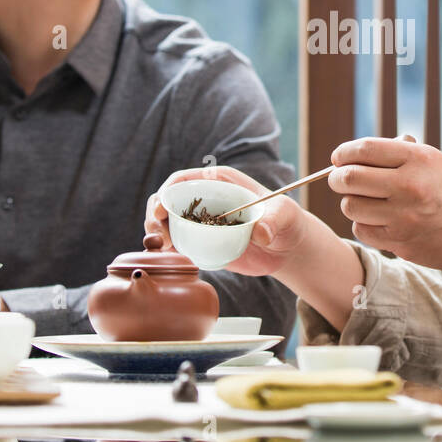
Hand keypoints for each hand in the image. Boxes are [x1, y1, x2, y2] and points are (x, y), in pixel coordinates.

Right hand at [145, 165, 313, 276]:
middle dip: (155, 215)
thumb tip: (260, 233)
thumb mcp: (283, 216)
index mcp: (219, 182)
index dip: (167, 192)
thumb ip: (272, 221)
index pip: (183, 180)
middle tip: (159, 236)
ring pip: (166, 224)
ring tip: (163, 249)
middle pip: (166, 201)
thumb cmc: (286, 221)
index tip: (162, 209)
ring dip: (157, 235)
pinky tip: (170, 261)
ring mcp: (200, 223)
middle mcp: (204, 200)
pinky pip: (177, 245)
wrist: (286, 247)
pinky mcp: (201, 243)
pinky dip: (168, 252)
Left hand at [329, 135, 441, 271]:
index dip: (342, 153)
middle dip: (337, 178)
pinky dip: (363, 225)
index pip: (363, 149)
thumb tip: (353, 154)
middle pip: (348, 178)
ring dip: (352, 203)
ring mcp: (403, 216)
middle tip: (340, 180)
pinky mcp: (400, 242)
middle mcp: (408, 185)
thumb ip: (398, 153)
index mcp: (417, 158)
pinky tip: (377, 221)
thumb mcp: (434, 160)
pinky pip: (361, 230)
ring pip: (350, 206)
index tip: (338, 159)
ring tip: (365, 202)